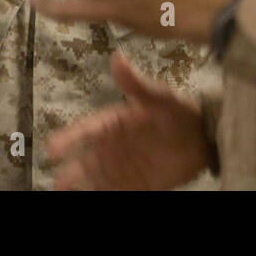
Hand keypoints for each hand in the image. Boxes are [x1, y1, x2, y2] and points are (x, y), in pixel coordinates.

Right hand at [47, 51, 211, 189]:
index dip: (69, 139)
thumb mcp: (158, 96)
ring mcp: (125, 166)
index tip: (52, 148)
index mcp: (115, 122)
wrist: (204, 137)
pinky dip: (105, 194)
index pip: (88, 130)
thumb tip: (116, 56)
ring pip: (99, 177)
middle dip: (72, 170)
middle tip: (56, 181)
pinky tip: (96, 199)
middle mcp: (115, 146)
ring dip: (84, 185)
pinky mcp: (138, 185)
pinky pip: (118, 191)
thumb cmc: (178, 112)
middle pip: (88, 158)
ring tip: (66, 192)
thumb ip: (135, 82)